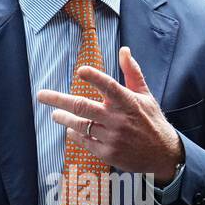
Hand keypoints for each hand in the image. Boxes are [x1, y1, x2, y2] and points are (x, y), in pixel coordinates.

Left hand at [36, 46, 184, 183]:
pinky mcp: (108, 153)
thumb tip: (124, 50)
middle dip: (58, 100)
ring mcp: (112, 137)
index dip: (94, 78)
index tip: (80, 71)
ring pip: (79, 124)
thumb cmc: (151, 121)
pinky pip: (85, 141)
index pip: (109, 86)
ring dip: (63, 118)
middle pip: (82, 106)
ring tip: (55, 115)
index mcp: (128, 102)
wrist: (163, 154)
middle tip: (41, 95)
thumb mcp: (146, 95)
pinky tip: (70, 130)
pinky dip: (74, 134)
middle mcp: (118, 119)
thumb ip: (132, 73)